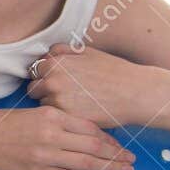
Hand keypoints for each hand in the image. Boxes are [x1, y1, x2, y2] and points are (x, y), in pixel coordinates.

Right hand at [0, 106, 135, 169]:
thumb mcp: (27, 113)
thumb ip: (52, 119)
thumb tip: (76, 128)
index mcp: (49, 115)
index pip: (88, 127)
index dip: (109, 138)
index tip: (122, 145)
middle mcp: (51, 134)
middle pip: (93, 146)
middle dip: (116, 155)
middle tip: (133, 161)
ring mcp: (45, 155)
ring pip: (86, 163)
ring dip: (109, 169)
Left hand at [26, 42, 167, 127]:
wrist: (135, 93)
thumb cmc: (113, 72)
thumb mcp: (87, 52)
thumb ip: (62, 51)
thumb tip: (45, 54)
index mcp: (55, 62)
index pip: (34, 71)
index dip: (45, 76)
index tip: (58, 81)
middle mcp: (52, 80)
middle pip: (34, 89)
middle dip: (44, 91)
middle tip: (66, 94)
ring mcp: (58, 100)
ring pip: (43, 104)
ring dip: (53, 105)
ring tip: (76, 103)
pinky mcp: (66, 116)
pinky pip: (56, 117)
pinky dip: (64, 116)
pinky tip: (79, 111)